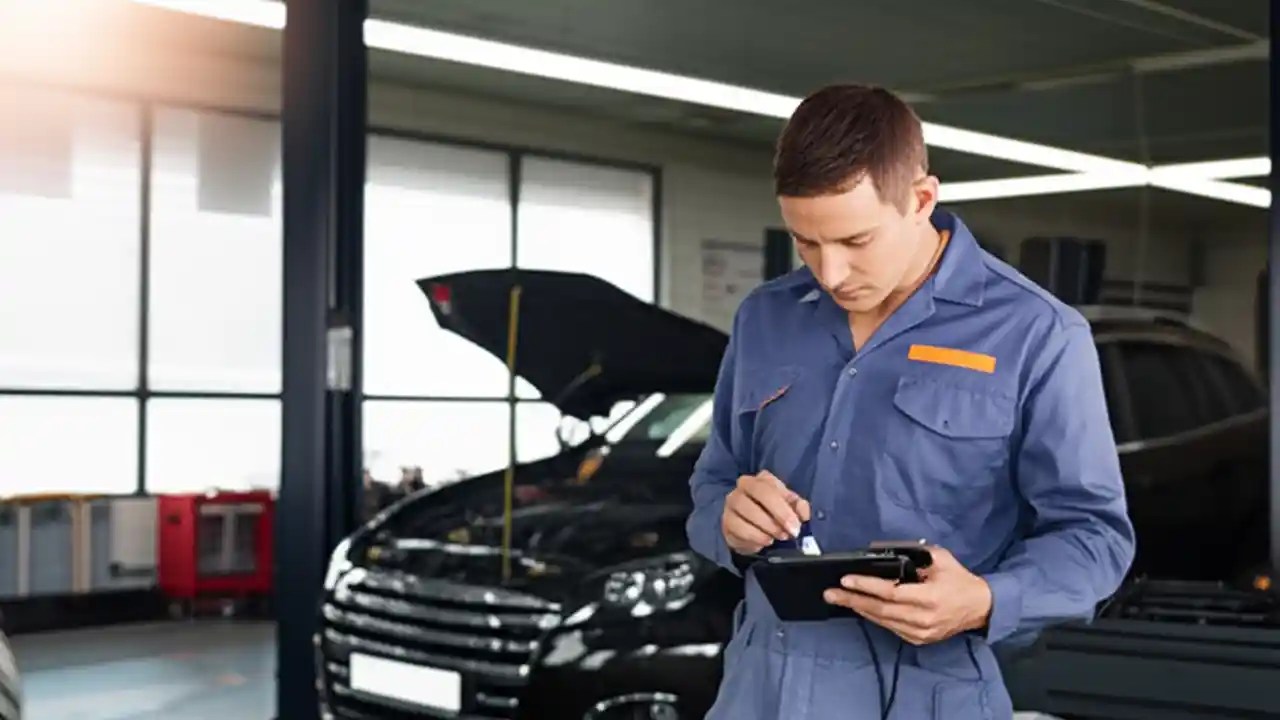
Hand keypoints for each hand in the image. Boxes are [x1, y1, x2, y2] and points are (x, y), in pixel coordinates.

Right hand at [721, 470, 810, 554]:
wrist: (752, 534)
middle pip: (760, 492)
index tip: (799, 522)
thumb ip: (799, 507)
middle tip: (791, 531)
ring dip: (767, 526)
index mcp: (762, 479)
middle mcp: (744, 485)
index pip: (772, 485)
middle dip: (779, 513)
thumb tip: (802, 513)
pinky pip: (739, 527)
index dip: (786, 504)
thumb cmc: (772, 516)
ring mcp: (732, 502)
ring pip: (747, 509)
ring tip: (778, 537)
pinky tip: (765, 541)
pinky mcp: (726, 521)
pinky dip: (755, 536)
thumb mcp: (789, 509)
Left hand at [822, 546, 991, 644]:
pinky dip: (874, 617)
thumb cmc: (959, 580)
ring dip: (860, 609)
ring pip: (883, 621)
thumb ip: (913, 552)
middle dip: (852, 600)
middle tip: (830, 593)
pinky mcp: (919, 639)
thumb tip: (881, 550)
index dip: (866, 586)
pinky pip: (890, 628)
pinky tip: (861, 608)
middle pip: (880, 610)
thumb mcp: (940, 558)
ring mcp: (920, 632)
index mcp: (929, 597)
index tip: (846, 579)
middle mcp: (923, 619)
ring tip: (840, 599)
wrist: (981, 607)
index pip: (890, 593)